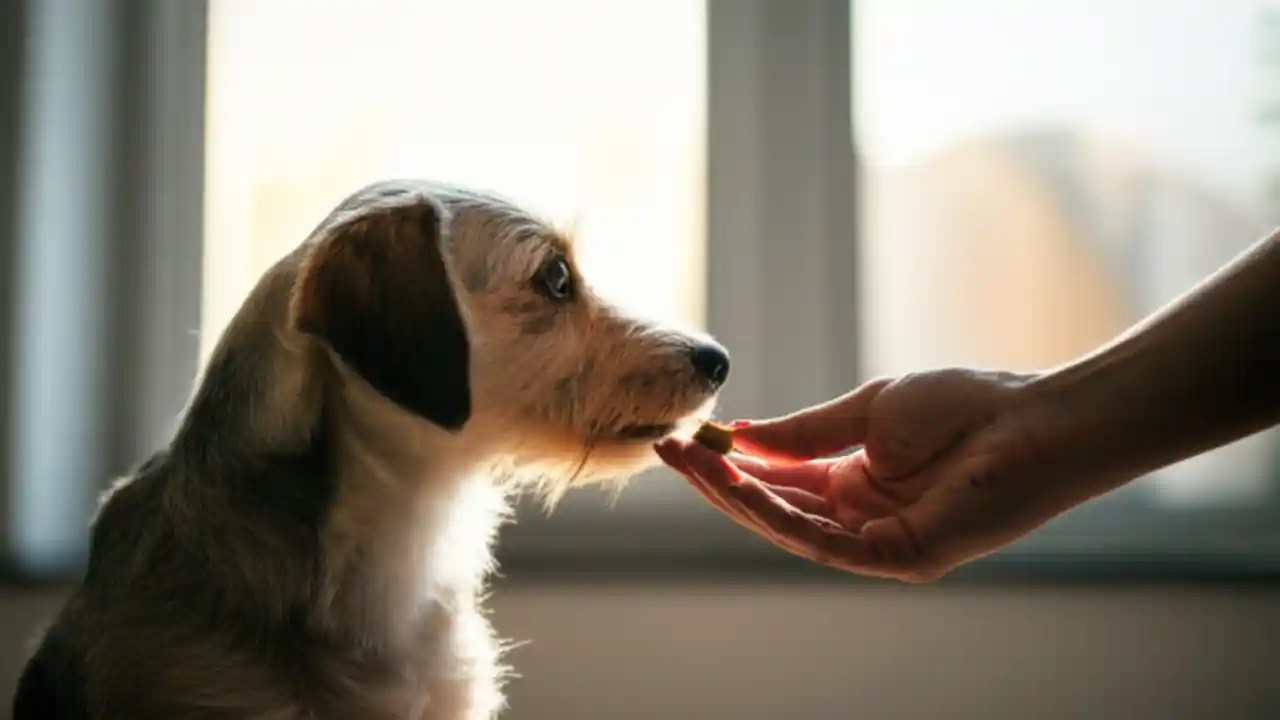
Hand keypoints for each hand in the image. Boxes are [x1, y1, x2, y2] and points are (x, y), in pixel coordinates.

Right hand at [656, 369, 1077, 581]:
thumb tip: (744, 435)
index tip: (687, 436)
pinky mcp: (898, 557)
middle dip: (719, 480)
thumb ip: (807, 431)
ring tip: (692, 463)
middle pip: (774, 506)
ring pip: (790, 527)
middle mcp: (860, 516)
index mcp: (855, 480)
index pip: (778, 478)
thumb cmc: (965, 407)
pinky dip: (778, 516)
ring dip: (737, 497)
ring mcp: (878, 541)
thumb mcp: (869, 410)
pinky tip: (740, 485)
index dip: (731, 462)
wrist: (1034, 421)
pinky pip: (824, 542)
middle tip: (670, 450)